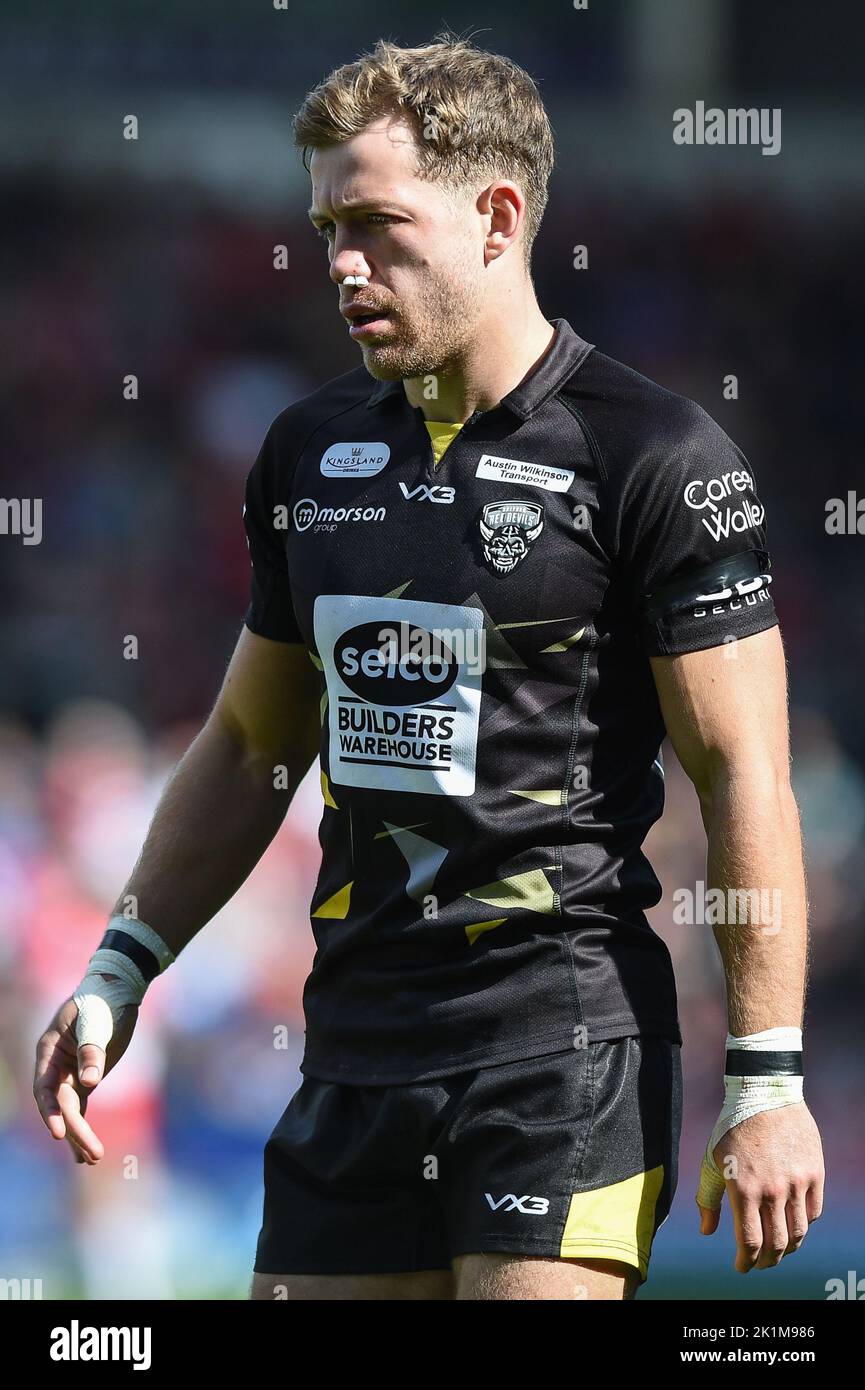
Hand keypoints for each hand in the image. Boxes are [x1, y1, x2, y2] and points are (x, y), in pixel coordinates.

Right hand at [33, 985, 138, 1163]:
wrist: (115, 989)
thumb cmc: (101, 1001)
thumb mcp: (96, 1021)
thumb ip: (92, 1051)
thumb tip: (91, 1083)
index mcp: (49, 1051)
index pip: (45, 1088)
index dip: (50, 1112)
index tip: (60, 1134)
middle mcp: (54, 1066)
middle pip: (60, 1105)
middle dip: (75, 1131)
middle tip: (94, 1155)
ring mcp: (69, 1073)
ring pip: (69, 1111)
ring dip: (79, 1136)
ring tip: (92, 1160)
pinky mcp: (85, 1078)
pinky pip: (80, 1108)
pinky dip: (83, 1127)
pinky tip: (86, 1152)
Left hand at [696, 1103, 823, 1271]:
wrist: (764, 1094)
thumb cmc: (732, 1128)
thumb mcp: (711, 1160)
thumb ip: (708, 1197)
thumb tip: (707, 1232)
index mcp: (744, 1189)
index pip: (749, 1242)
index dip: (746, 1262)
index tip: (741, 1268)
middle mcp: (773, 1190)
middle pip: (777, 1244)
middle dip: (768, 1261)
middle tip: (761, 1264)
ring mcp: (797, 1183)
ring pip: (798, 1233)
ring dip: (788, 1248)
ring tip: (778, 1250)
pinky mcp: (814, 1173)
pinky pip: (813, 1212)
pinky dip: (803, 1225)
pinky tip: (792, 1225)